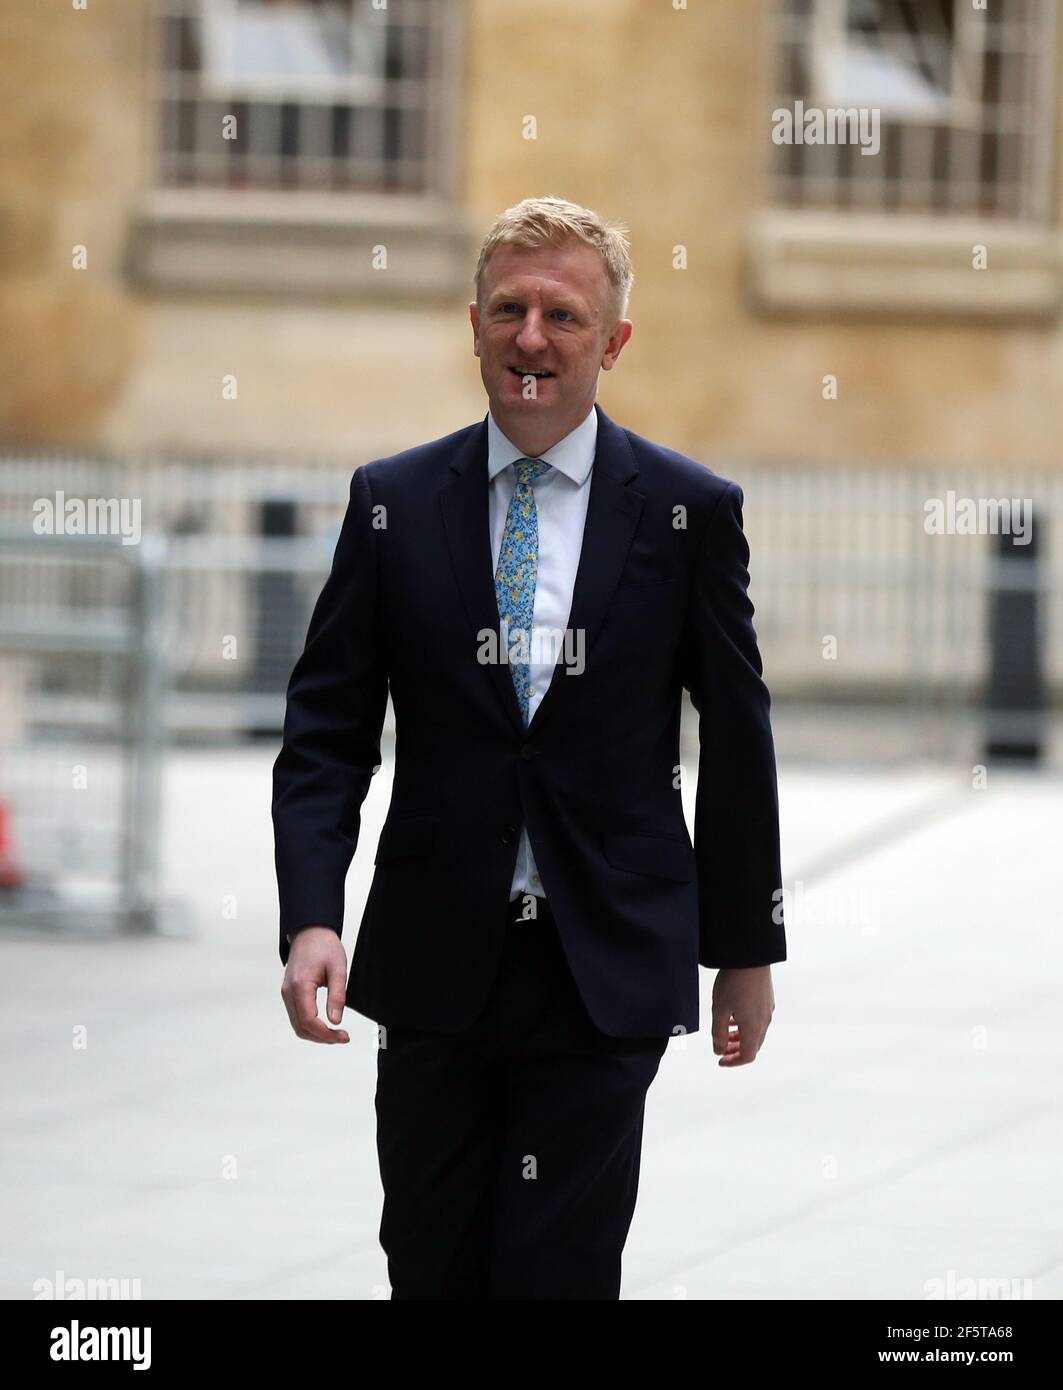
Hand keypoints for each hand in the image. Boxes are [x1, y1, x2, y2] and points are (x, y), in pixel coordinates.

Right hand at [280, 927, 350, 1043]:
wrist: (309, 931)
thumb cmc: (324, 946)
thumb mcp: (338, 969)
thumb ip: (337, 996)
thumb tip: (335, 1021)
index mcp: (300, 985)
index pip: (308, 1020)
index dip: (326, 1034)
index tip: (343, 1036)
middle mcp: (288, 992)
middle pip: (301, 1028)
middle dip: (322, 1037)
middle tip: (342, 1037)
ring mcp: (286, 993)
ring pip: (297, 1025)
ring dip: (315, 1034)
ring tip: (335, 1033)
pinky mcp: (288, 993)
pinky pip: (296, 1016)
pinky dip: (310, 1026)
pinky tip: (325, 1025)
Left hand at [711, 965, 773, 1066]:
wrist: (750, 956)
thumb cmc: (733, 982)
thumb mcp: (719, 1010)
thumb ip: (718, 1033)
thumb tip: (719, 1050)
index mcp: (753, 1027)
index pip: (747, 1055)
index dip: (733, 1062)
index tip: (720, 1060)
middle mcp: (764, 1021)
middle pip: (753, 1045)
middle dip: (736, 1050)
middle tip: (721, 1048)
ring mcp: (768, 1009)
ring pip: (756, 1032)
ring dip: (741, 1037)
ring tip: (726, 1033)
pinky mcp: (768, 999)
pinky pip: (759, 1020)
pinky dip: (746, 1025)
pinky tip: (735, 1016)